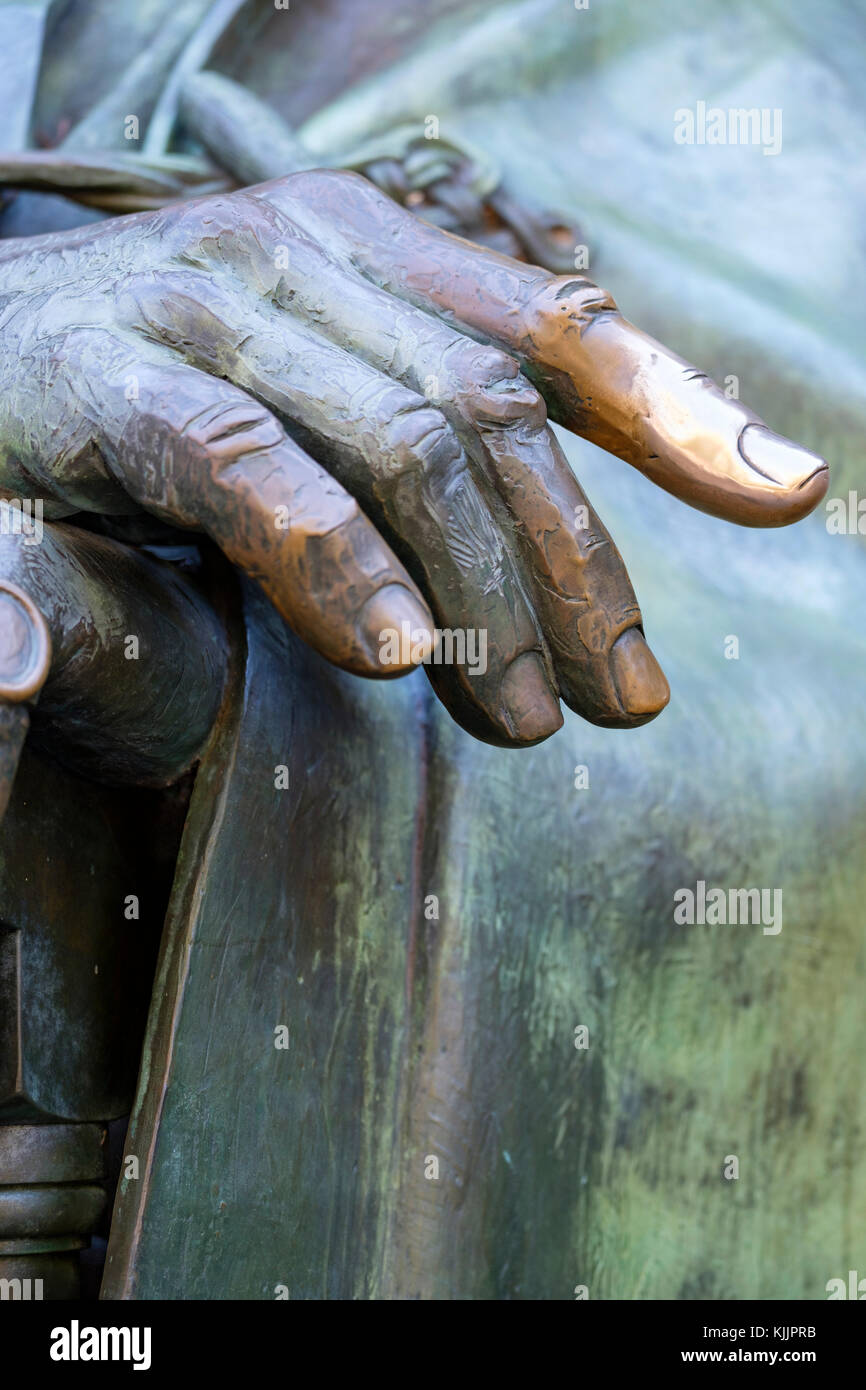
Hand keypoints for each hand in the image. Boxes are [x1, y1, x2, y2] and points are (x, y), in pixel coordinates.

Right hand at [0, 171, 827, 747]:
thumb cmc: (160, 381)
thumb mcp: (317, 383)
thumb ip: (435, 428)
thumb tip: (556, 535)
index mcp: (373, 253)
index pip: (556, 330)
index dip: (680, 410)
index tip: (783, 495)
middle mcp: (308, 261)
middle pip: (495, 412)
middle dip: (576, 566)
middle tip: (619, 697)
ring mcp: (212, 309)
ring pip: (397, 444)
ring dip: (477, 591)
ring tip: (516, 716)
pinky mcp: (113, 383)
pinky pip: (242, 471)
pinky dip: (325, 559)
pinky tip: (383, 651)